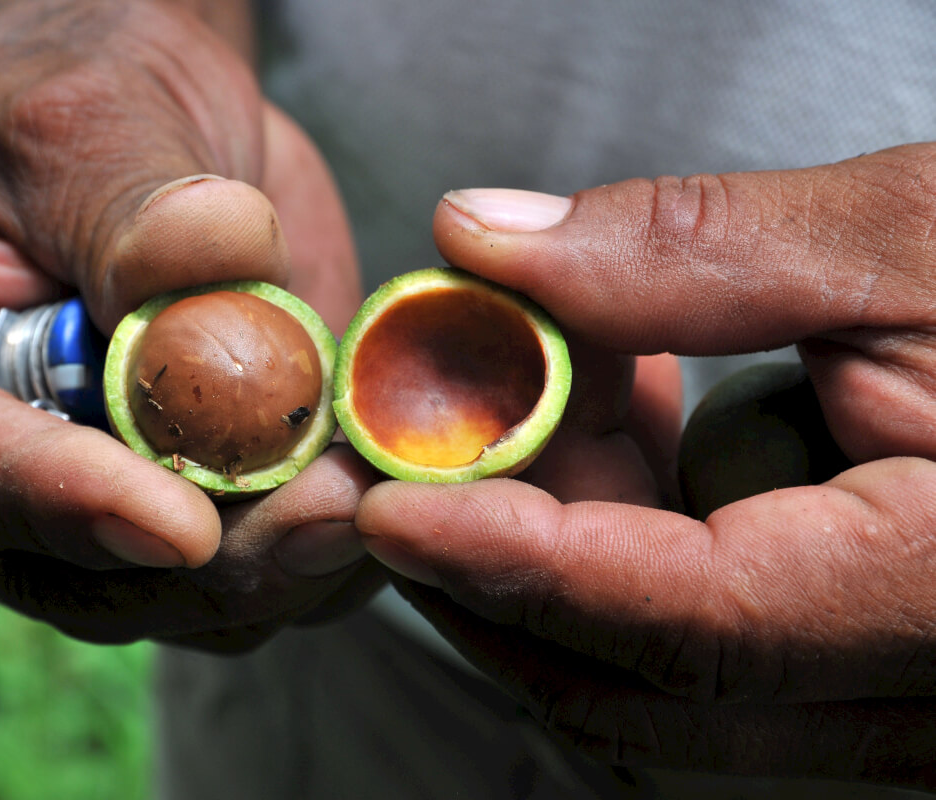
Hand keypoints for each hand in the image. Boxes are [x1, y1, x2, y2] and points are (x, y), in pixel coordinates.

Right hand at [0, 0, 378, 647]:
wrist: (152, 132)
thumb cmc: (79, 104)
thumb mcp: (88, 120)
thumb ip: (138, 202)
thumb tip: (218, 254)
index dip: (67, 504)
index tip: (180, 523)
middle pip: (77, 574)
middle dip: (214, 559)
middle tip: (337, 510)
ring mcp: (81, 516)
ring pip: (177, 599)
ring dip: (284, 563)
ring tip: (372, 489)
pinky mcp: (180, 519)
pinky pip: (249, 579)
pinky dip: (319, 554)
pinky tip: (375, 492)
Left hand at [357, 143, 935, 786]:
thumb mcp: (916, 242)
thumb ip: (690, 251)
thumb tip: (485, 242)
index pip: (689, 626)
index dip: (516, 561)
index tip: (386, 505)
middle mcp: (926, 705)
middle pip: (640, 681)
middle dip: (509, 557)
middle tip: (443, 424)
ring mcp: (898, 714)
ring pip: (655, 686)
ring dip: (564, 552)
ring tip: (558, 397)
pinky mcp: (871, 687)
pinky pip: (700, 660)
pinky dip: (630, 558)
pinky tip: (635, 436)